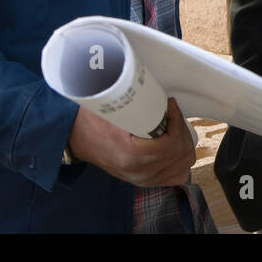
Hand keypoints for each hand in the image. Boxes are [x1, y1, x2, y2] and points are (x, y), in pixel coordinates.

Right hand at [66, 98, 195, 186]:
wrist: (77, 139)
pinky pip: (177, 175)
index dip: (176, 120)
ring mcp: (144, 179)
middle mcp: (140, 172)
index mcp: (132, 155)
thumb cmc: (92, 120)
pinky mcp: (146, 180)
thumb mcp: (111, 107)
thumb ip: (133, 99)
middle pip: (181, 153)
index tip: (169, 104)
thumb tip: (147, 81)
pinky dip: (181, 159)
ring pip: (184, 163)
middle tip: (172, 112)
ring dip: (183, 142)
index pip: (171, 143)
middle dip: (181, 129)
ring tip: (173, 126)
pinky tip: (174, 144)